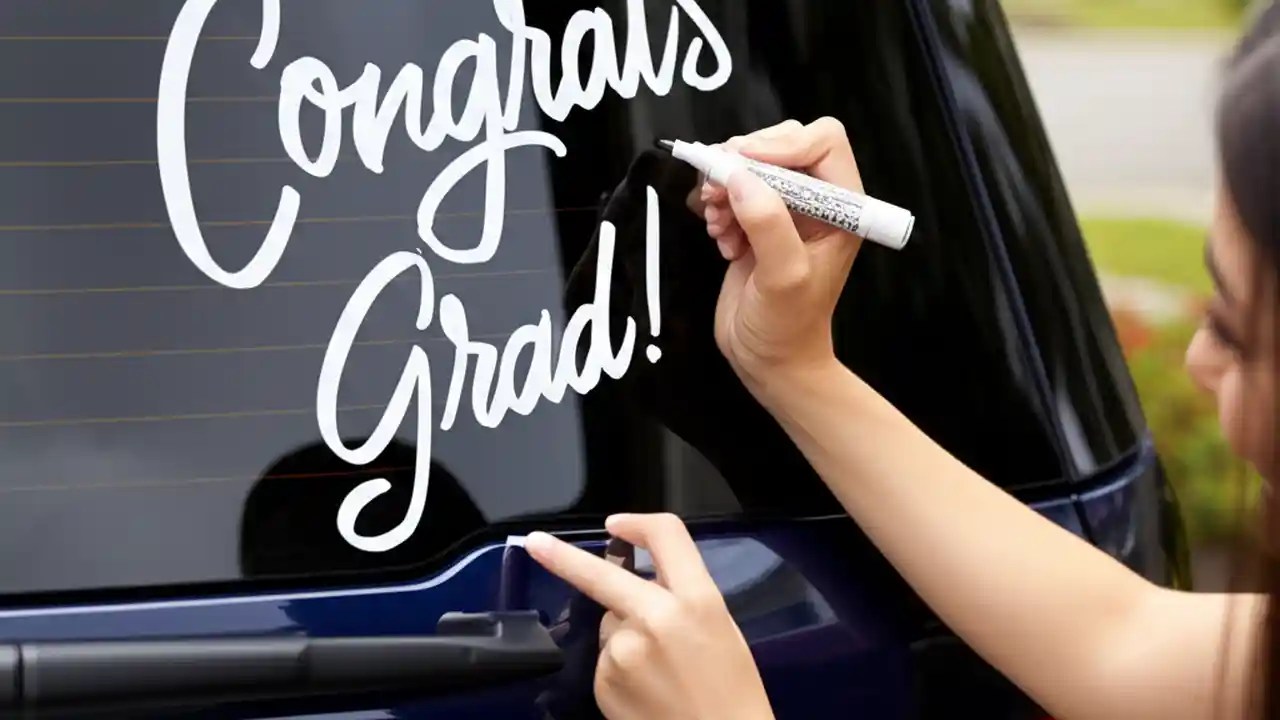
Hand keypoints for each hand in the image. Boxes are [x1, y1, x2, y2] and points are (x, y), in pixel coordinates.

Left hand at [524, 514, 773, 719]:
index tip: (617, 524)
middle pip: (600, 575)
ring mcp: (623, 651)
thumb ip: (684, 598)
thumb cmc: (733, 693)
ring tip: (659, 672)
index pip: (666, 538)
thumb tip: (644, 579)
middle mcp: (654, 618)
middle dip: (561, 557)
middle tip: (535, 544)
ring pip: (610, 626)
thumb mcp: (722, 630)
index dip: (639, 524)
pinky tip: (646, 691)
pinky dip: (619, 668)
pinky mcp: (604, 681)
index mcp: (697, 601)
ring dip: (624, 636)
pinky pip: (606, 660)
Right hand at [688, 117, 863, 397]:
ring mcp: (785, 210)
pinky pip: (733, 188)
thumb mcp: (784, 277)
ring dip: (725, 185)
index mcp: (843, 207)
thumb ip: (768, 224)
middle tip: (717, 188)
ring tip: (717, 221)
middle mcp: (818, 202)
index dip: (780, 144)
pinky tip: (719, 237)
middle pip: (782, 143)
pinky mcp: (755, 222)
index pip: (821, 141)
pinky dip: (718, 205)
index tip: (741, 164)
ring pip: (752, 164)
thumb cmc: (787, 327)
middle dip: (745, 163)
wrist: (769, 361)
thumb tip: (739, 177)